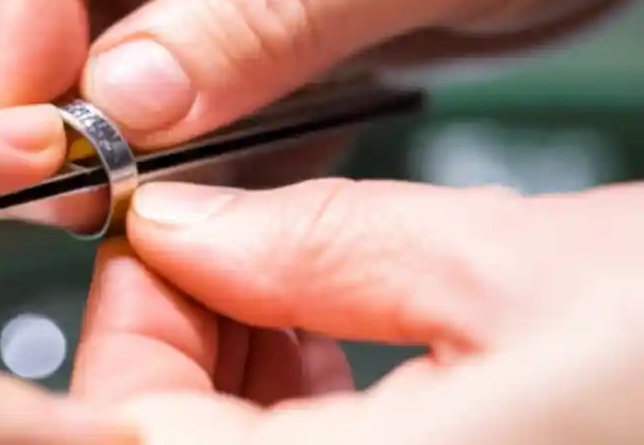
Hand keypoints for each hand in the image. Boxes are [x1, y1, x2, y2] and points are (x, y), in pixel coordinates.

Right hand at [0, 0, 643, 145]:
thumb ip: (279, 5)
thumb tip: (123, 98)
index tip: (43, 106)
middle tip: (61, 165)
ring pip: (25, 13)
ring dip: (39, 106)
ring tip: (113, 183)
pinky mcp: (210, 6)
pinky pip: (115, 74)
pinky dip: (114, 138)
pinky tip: (168, 180)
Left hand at [74, 178, 643, 442]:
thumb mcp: (521, 269)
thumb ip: (321, 246)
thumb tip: (185, 223)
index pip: (132, 434)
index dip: (127, 328)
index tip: (153, 236)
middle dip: (179, 349)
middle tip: (218, 240)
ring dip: (231, 378)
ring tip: (291, 275)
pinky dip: (295, 412)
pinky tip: (339, 338)